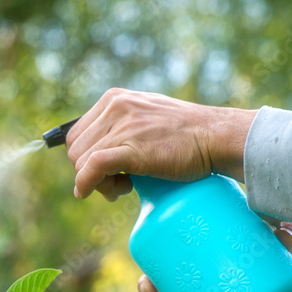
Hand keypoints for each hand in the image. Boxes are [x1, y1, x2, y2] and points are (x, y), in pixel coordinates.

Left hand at [65, 89, 256, 200]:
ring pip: (82, 162)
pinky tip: (89, 193)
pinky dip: (86, 184)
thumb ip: (121, 126)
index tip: (106, 171)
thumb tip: (95, 156)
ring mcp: (122, 126)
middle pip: (76, 150)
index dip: (85, 159)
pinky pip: (92, 167)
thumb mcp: (145, 117)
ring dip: (97, 183)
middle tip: (117, 183)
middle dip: (89, 173)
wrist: (215, 137)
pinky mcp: (131, 148)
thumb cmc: (185, 134)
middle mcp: (114, 107)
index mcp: (114, 99)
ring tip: (124, 186)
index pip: (78, 134)